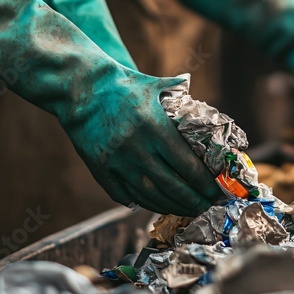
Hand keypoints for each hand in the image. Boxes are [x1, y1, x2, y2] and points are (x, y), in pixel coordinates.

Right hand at [66, 71, 224, 216]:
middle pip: (171, 186)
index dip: (203, 183)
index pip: (186, 165)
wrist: (78, 86)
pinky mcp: (99, 167)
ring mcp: (117, 161)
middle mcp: (137, 148)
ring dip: (170, 206)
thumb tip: (193, 87)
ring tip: (184, 209)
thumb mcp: (152, 84)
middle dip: (192, 200)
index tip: (215, 190)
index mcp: (154, 127)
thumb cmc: (119, 83)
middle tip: (205, 206)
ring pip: (148, 195)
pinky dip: (139, 202)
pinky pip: (122, 194)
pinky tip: (152, 204)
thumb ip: (177, 89)